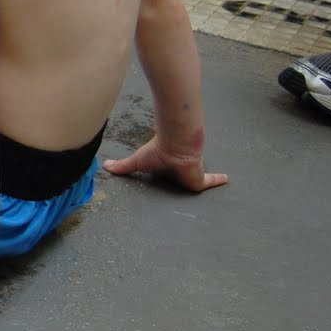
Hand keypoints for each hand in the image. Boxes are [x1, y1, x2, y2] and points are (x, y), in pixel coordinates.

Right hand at [103, 139, 226, 192]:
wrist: (175, 144)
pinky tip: (226, 179)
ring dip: (205, 180)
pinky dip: (217, 180)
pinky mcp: (198, 180)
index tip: (173, 175)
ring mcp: (190, 174)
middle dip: (187, 179)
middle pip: (184, 178)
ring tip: (210, 185)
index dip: (171, 174)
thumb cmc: (157, 150)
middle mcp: (179, 171)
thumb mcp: (138, 161)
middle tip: (189, 185)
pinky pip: (208, 183)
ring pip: (196, 180)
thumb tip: (104, 166)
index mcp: (166, 167)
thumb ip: (123, 166)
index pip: (169, 173)